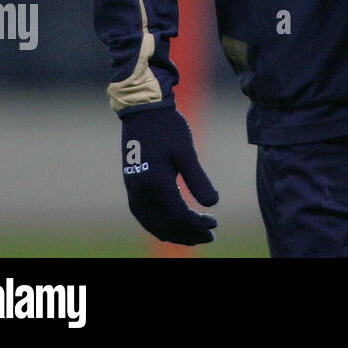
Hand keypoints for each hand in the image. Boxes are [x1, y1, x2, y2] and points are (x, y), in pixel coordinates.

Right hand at [119, 105, 218, 243]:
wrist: (143, 110)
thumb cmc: (168, 128)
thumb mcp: (186, 152)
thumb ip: (198, 180)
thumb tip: (213, 203)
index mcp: (155, 185)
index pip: (178, 217)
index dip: (197, 225)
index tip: (215, 224)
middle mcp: (140, 193)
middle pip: (165, 226)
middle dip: (188, 235)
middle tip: (210, 237)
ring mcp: (133, 191)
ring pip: (153, 224)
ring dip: (174, 232)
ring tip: (195, 235)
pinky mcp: (132, 186)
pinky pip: (145, 215)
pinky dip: (160, 224)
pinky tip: (175, 222)